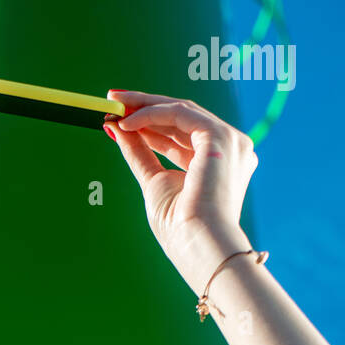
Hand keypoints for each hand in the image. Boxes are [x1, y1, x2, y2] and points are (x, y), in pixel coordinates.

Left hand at [103, 90, 258, 292]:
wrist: (199, 244)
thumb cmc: (181, 228)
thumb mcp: (154, 183)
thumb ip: (140, 154)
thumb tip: (117, 129)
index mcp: (219, 162)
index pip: (181, 134)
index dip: (150, 124)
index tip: (121, 119)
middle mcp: (229, 148)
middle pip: (182, 117)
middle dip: (146, 106)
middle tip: (114, 100)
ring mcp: (229, 140)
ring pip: (181, 111)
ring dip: (145, 106)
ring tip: (115, 107)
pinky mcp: (220, 136)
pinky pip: (180, 114)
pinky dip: (151, 115)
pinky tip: (127, 123)